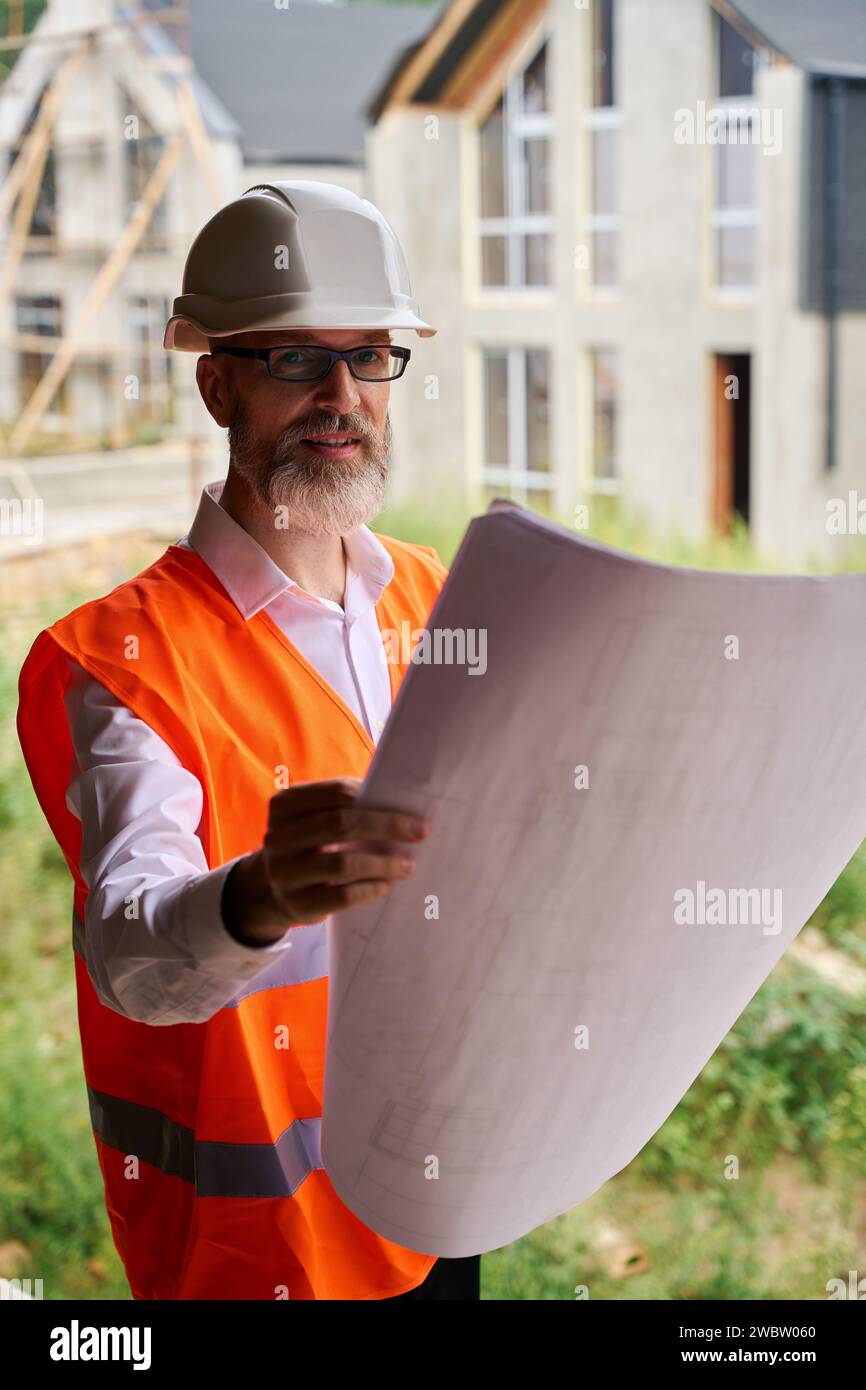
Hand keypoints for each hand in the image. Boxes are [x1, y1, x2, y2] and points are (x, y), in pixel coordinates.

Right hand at [222, 777, 428, 945]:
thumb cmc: (311, 844)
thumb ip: (348, 807)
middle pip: (340, 824)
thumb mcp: (317, 819)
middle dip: (386, 827)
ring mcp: (282, 872)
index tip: (412, 812)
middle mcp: (278, 836)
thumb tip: (402, 804)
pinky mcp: (295, 904)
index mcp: (285, 804)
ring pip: (342, 863)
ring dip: (383, 863)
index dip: (377, 800)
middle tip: (420, 834)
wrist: (276, 888)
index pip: (337, 793)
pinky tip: (386, 884)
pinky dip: (370, 889)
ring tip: (407, 865)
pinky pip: (341, 896)